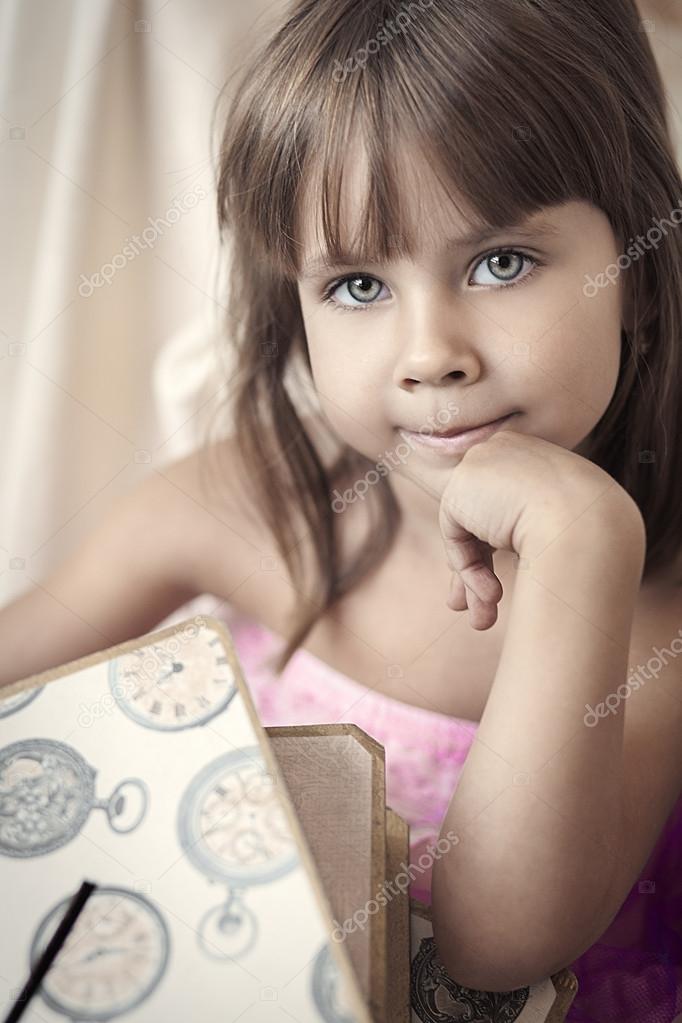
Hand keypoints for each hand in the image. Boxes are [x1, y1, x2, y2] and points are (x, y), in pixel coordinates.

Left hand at [438, 431, 621, 629]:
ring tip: (484, 621)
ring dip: (474, 580)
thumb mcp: (559, 531)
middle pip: (480, 515)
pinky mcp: (460, 485)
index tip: (497, 588)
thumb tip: (497, 565)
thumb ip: (523, 533)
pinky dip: (469, 569)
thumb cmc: (588, 535)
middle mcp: (507, 451)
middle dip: (476, 570)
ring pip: (467, 530)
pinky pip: (455, 535)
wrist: (585, 526)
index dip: (497, 548)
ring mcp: (481, 463)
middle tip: (481, 612)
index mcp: (537, 456)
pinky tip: (492, 593)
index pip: (504, 503)